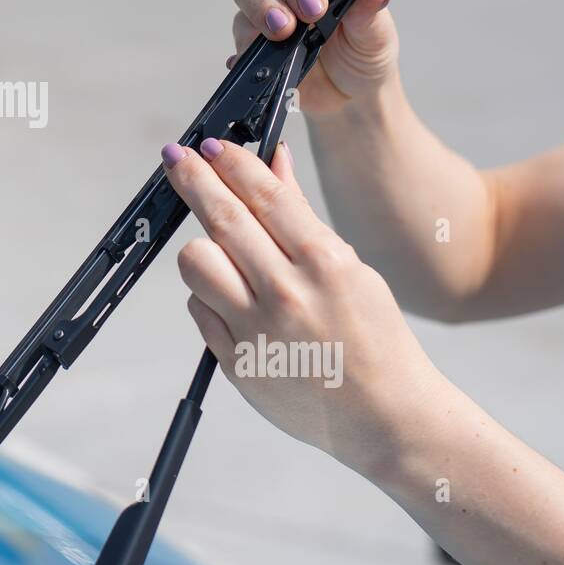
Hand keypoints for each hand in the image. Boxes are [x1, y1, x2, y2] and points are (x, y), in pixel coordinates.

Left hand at [160, 137, 445, 474]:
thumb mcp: (351, 268)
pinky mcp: (235, 363)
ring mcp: (257, 331)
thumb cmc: (374, 337)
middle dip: (192, 179)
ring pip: (196, 264)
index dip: (231, 164)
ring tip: (218, 250)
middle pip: (222, 219)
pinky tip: (237, 302)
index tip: (210, 146)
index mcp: (325, 263)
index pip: (264, 195)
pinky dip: (211, 298)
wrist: (388, 417)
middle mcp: (287, 293)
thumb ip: (302, 216)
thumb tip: (272, 161)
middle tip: (175, 158)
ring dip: (201, 248)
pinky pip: (200, 310)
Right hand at [229, 0, 398, 116]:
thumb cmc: (363, 53)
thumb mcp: (376, 35)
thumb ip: (371, 11)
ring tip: (287, 30)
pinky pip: (240, 25)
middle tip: (315, 10)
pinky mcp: (249, 31)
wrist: (346, 99)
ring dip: (265, 4)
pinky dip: (253, 37)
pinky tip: (272, 51)